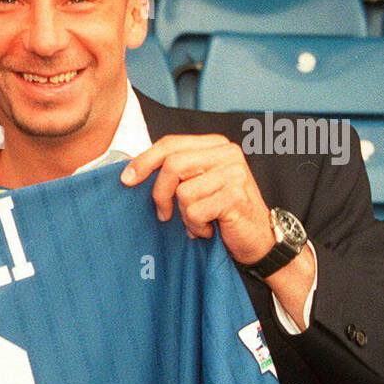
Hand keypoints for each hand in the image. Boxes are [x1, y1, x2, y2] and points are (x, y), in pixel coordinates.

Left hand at [121, 134, 274, 265]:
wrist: (257, 240)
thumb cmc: (222, 214)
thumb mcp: (197, 186)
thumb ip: (176, 172)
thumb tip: (133, 171)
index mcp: (215, 145)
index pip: (170, 143)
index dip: (144, 160)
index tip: (126, 180)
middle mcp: (227, 153)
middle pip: (172, 165)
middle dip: (160, 194)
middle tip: (163, 215)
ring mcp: (234, 173)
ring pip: (183, 192)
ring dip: (185, 216)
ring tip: (200, 222)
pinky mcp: (236, 195)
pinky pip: (195, 211)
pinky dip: (197, 226)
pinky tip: (210, 229)